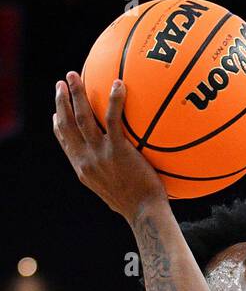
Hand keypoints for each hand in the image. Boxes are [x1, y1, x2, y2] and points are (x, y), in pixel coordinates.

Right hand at [53, 72, 165, 221]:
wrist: (145, 215)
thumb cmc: (138, 207)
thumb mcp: (115, 194)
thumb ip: (111, 177)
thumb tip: (120, 171)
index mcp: (83, 170)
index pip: (65, 142)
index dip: (58, 124)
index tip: (56, 112)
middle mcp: (86, 160)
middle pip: (67, 124)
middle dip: (61, 101)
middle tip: (61, 84)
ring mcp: (100, 155)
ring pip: (82, 117)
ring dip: (76, 93)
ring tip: (74, 76)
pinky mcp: (117, 151)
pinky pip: (113, 119)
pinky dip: (114, 99)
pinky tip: (118, 84)